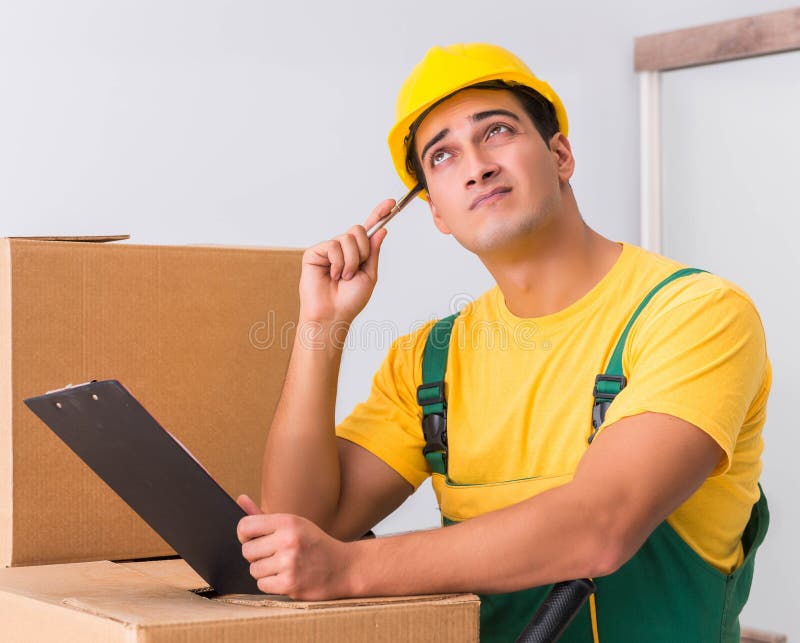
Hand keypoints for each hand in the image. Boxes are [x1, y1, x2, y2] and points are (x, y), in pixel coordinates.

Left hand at [237, 494, 355, 599]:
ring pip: (254, 569)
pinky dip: (271, 584)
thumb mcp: (294, 524)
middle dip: (257, 555)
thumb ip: (263, 515)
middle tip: (275, 554)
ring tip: (283, 566)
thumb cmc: (315, 544)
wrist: (344, 567)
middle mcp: (288, 540)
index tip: (255, 538)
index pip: (245, 526)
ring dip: (265, 571)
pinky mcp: (290, 584)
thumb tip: (240, 499)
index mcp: (288, 522)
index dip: (245, 535)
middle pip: (247, 550)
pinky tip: (287, 577)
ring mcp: (289, 563)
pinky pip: (262, 585)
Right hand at [298, 199, 393, 323]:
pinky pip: (333, 245)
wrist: (333, 314)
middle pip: (358, 230)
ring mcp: (328, 249)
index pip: (367, 229)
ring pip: (347, 238)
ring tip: (343, 277)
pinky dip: (338, 262)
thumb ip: (374, 252)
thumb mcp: (369, 275)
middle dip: (362, 251)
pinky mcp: (314, 252)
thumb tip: (381, 230)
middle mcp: (342, 248)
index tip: (391, 203)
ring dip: (351, 261)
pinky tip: (332, 274)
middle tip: (355, 270)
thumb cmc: (350, 300)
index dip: (378, 214)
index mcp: (356, 253)